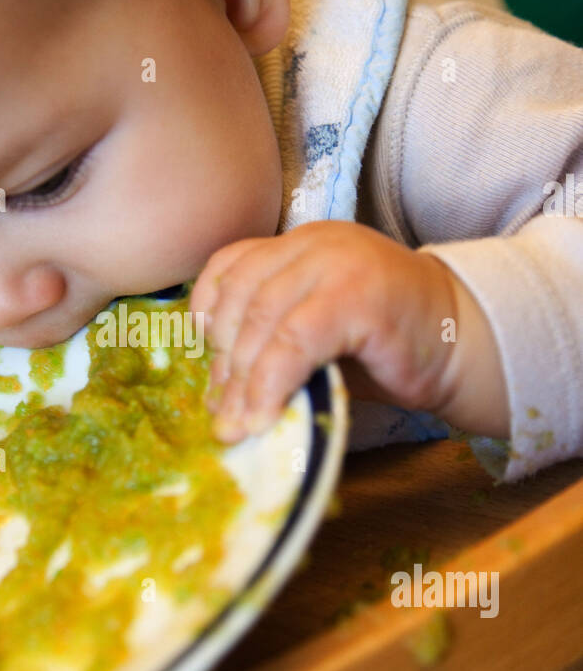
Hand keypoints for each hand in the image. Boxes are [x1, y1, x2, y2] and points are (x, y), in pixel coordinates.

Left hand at [190, 221, 508, 441]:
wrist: (463, 345)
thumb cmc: (388, 346)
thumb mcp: (318, 332)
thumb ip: (271, 339)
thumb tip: (218, 392)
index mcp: (300, 244)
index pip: (230, 265)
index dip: (207, 317)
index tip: (211, 368)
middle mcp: (314, 243)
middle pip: (240, 298)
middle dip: (225, 364)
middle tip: (223, 414)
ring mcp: (338, 264)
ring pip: (262, 321)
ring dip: (243, 383)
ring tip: (238, 427)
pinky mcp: (358, 297)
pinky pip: (293, 342)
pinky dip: (270, 385)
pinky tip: (265, 419)